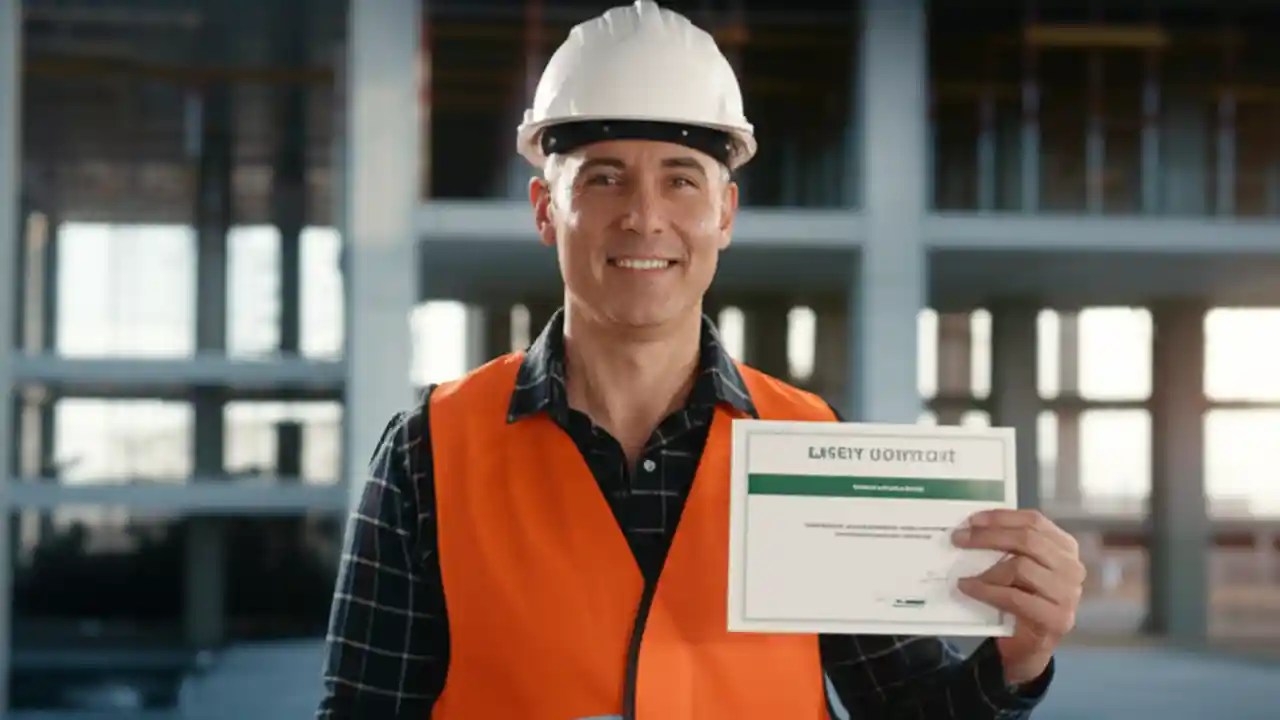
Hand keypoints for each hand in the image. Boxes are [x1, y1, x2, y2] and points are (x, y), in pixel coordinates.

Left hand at [951, 509, 1084, 685]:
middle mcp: (1072, 567)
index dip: (1001, 517)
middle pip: (1028, 540)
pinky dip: (987, 591)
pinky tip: (968, 588)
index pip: (1034, 521)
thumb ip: (1008, 546)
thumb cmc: (1024, 598)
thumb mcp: (1019, 566)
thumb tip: (972, 527)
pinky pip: (1015, 597)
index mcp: (1065, 547)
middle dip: (988, 537)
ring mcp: (1068, 594)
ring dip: (987, 569)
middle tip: (959, 539)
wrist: (1031, 646)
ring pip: (1021, 567)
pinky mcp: (1057, 619)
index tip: (972, 520)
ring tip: (964, 572)